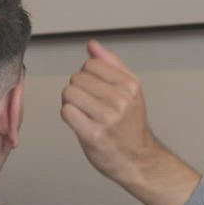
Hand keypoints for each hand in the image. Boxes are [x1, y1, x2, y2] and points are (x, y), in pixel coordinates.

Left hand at [60, 40, 163, 185]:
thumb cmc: (130, 125)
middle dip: (77, 89)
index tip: (94, 89)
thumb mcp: (130, 90)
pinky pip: (66, 112)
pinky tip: (80, 122)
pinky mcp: (93, 135)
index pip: (91, 64)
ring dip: (71, 102)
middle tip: (88, 104)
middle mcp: (120, 101)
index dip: (86, 75)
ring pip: (69, 93)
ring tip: (83, 112)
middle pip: (77, 78)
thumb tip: (92, 45)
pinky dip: (69, 116)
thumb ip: (111, 64)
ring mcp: (107, 118)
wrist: (137, 159)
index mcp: (130, 86)